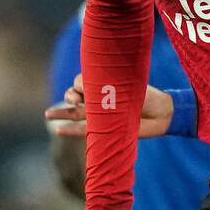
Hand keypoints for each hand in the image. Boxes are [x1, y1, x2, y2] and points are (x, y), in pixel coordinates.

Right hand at [44, 74, 172, 138]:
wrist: (161, 113)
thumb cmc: (146, 95)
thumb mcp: (127, 85)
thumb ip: (109, 85)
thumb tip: (88, 86)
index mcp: (102, 82)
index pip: (81, 80)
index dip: (79, 82)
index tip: (84, 85)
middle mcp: (98, 96)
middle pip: (74, 93)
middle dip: (70, 95)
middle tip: (75, 99)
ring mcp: (99, 113)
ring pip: (75, 112)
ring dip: (61, 112)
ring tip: (49, 115)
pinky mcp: (103, 129)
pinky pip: (82, 129)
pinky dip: (70, 130)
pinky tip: (57, 129)